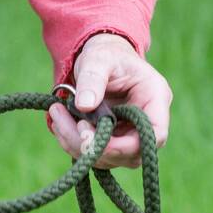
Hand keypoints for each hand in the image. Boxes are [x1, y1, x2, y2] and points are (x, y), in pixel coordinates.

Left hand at [48, 32, 172, 168]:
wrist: (101, 60)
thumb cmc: (106, 54)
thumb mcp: (98, 59)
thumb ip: (92, 79)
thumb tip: (84, 106)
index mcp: (155, 98)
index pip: (155, 135)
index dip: (128, 146)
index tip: (97, 140)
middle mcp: (147, 122)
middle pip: (130, 153)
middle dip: (95, 147)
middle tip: (67, 122)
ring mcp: (130, 136)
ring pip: (110, 158)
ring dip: (78, 146)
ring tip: (58, 115)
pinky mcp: (113, 143)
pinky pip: (96, 154)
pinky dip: (74, 144)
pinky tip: (60, 123)